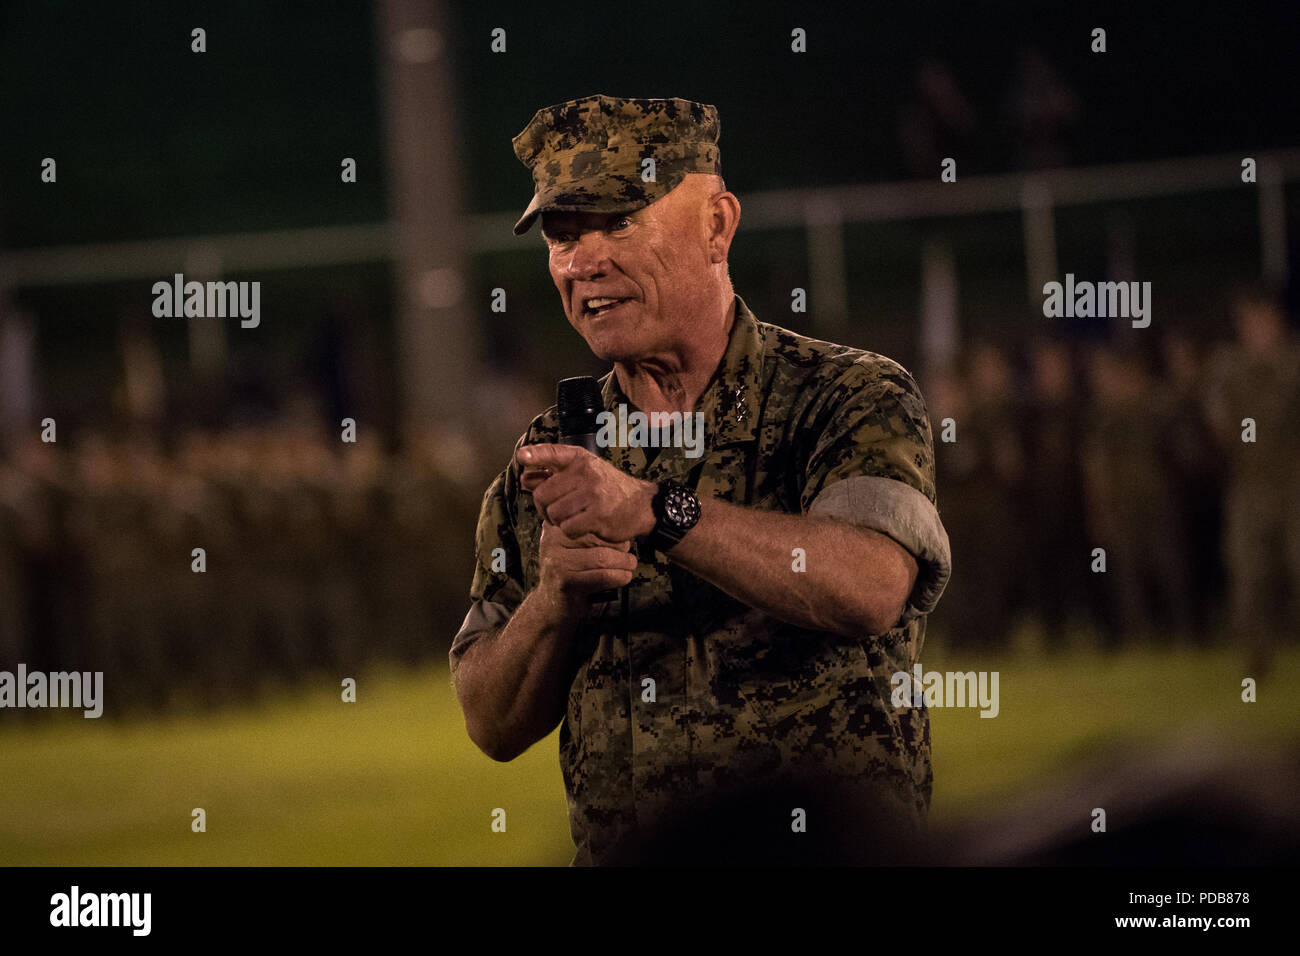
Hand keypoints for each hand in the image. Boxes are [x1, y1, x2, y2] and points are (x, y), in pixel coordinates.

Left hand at [517, 444, 656, 542]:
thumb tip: (525, 479)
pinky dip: (571, 531)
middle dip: (544, 508)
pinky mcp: (598, 515)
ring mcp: (592, 494)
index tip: (521, 457)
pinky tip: (582, 526)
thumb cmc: (607, 489)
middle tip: (555, 511)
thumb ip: (554, 475)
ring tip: (572, 518)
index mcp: (580, 459)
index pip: (552, 453)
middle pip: (543, 495)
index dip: (535, 454)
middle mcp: (586, 473)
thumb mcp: (584, 475)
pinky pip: (568, 528)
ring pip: (554, 514)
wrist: (641, 505)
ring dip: (558, 521)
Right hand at [536, 520, 636, 616]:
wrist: (550, 605)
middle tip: (628, 555)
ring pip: (602, 557)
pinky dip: (618, 576)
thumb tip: (622, 523)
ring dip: (623, 562)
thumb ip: (589, 533)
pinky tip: (624, 577)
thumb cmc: (568, 574)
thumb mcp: (572, 547)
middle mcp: (552, 541)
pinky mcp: (566, 582)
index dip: (612, 531)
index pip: (591, 521)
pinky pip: (602, 576)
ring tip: (629, 565)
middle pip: (597, 537)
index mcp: (555, 528)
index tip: (622, 541)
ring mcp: (557, 562)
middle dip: (620, 546)